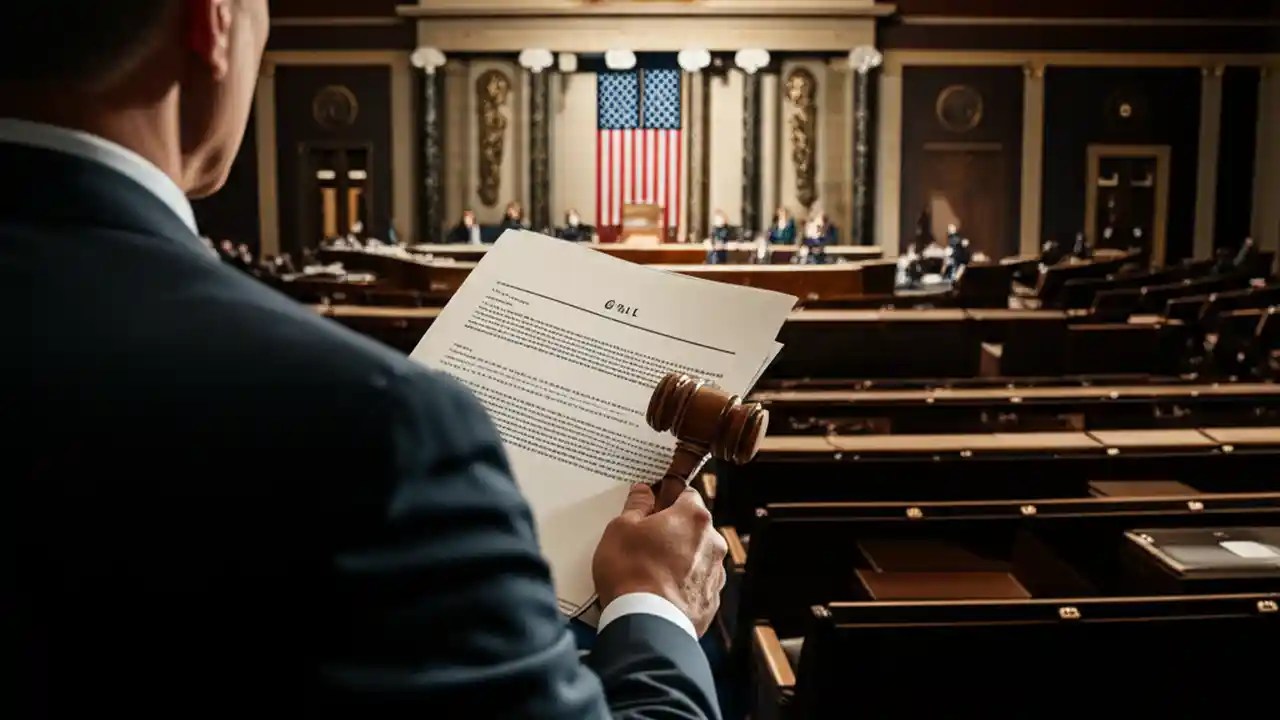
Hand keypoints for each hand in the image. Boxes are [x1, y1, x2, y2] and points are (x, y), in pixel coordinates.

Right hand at [592, 482, 727, 635]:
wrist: (647, 624)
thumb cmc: (632, 573)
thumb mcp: (621, 529)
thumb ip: (636, 506)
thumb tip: (643, 493)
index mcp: (693, 517)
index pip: (685, 495)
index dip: (666, 500)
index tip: (651, 509)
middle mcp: (713, 542)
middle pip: (693, 527)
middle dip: (673, 532)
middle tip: (645, 544)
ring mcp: (716, 573)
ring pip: (697, 556)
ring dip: (680, 559)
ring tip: (651, 573)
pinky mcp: (712, 601)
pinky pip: (698, 584)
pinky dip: (684, 585)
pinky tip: (662, 592)